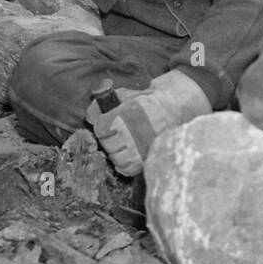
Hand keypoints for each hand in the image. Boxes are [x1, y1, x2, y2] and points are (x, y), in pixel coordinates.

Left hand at [85, 70, 210, 175]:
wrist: (174, 110)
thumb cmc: (147, 101)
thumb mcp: (126, 95)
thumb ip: (103, 104)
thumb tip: (89, 118)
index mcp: (129, 114)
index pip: (101, 127)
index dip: (100, 124)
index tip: (104, 122)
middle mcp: (135, 132)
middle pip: (107, 144)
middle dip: (107, 138)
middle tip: (114, 133)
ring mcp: (142, 148)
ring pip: (115, 158)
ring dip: (115, 151)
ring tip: (122, 143)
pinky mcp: (147, 159)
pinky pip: (126, 169)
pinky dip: (123, 164)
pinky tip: (127, 153)